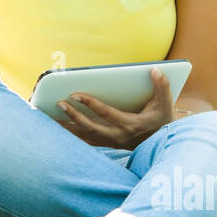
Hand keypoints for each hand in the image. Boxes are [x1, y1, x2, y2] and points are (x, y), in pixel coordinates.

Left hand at [56, 67, 176, 150]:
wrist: (164, 144)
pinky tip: (60, 130)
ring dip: (68, 128)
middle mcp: (118, 137)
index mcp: (130, 125)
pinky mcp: (108, 146)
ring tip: (50, 118)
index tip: (74, 94)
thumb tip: (155, 70)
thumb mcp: (166, 104)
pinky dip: (73, 136)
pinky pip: (87, 142)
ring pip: (86, 137)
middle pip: (91, 127)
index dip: (90, 104)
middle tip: (59, 103)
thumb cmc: (163, 121)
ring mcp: (112, 144)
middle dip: (73, 116)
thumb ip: (162, 86)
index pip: (106, 113)